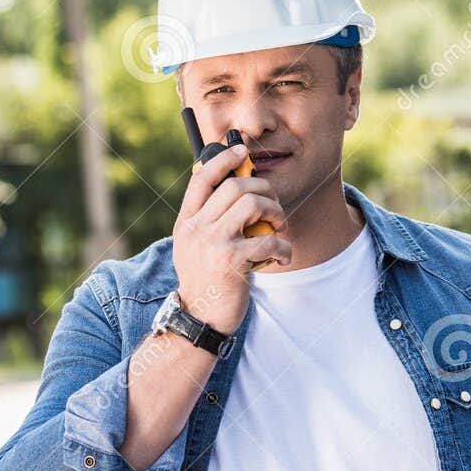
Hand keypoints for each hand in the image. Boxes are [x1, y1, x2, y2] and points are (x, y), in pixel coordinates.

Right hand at [171, 142, 290, 332]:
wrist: (198, 319)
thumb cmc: (204, 282)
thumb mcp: (193, 247)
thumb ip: (207, 221)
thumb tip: (235, 190)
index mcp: (186, 222)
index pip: (202, 178)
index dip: (224, 159)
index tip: (242, 151)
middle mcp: (196, 229)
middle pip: (234, 186)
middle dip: (264, 190)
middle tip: (274, 207)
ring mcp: (212, 243)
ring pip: (251, 204)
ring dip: (275, 213)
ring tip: (280, 229)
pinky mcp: (232, 261)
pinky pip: (268, 239)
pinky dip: (284, 246)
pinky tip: (284, 256)